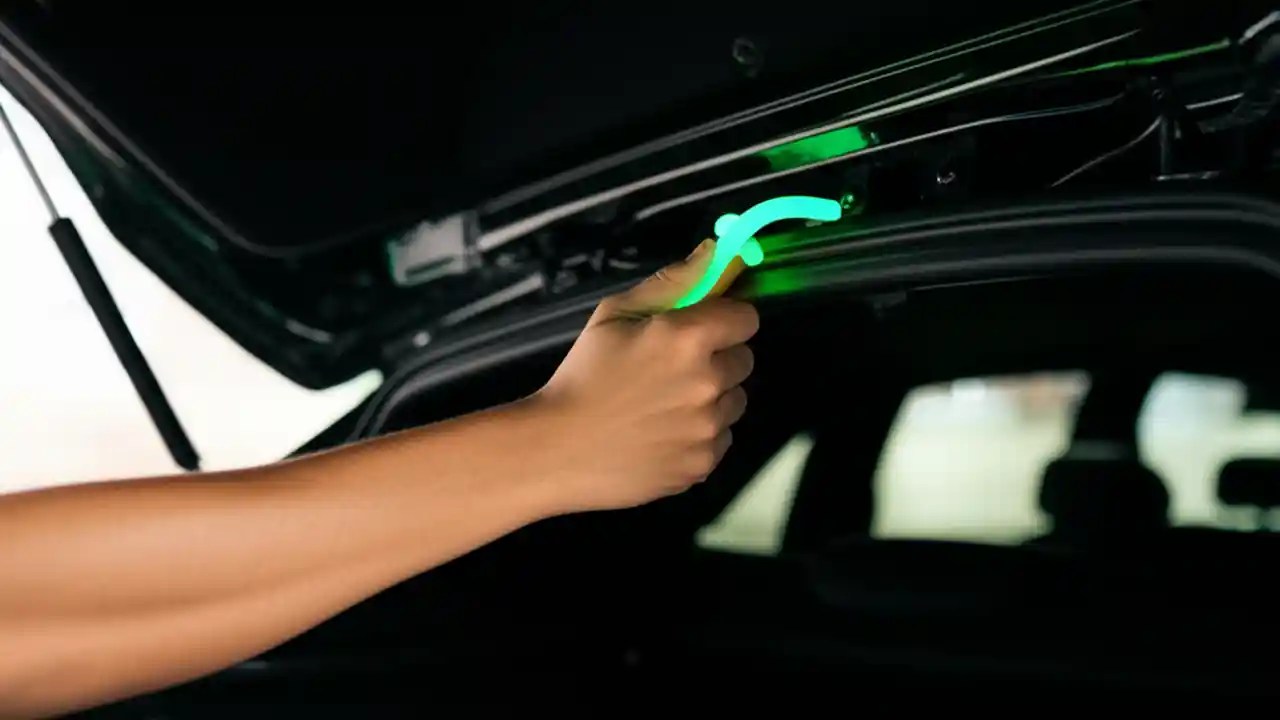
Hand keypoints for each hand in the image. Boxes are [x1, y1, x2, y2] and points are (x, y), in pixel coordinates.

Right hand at [533, 240, 758, 511]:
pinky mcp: (704, 463)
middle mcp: (709, 382)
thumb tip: (717, 252)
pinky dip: (700, 436)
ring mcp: (709, 427)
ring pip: (734, 401)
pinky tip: (663, 434)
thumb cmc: (583, 374)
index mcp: (689, 338)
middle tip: (673, 369)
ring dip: (712, 399)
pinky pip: (720, 439)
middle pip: (744, 360)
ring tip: (665, 405)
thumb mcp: (615, 314)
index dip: (726, 319)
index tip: (703, 328)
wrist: (558, 449)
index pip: (747, 317)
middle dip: (717, 359)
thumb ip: (674, 281)